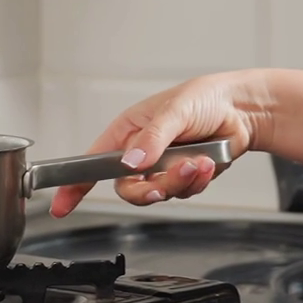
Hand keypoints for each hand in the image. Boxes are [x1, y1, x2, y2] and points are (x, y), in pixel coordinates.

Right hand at [47, 70, 262, 217]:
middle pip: (128, 188)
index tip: (61, 205)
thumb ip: (152, 138)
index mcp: (128, 131)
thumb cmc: (204, 97)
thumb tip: (131, 162)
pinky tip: (209, 162)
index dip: (75, 185)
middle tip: (163, 184)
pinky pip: (184, 193)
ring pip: (158, 193)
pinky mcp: (185, 177)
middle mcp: (141, 152)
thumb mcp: (174, 111)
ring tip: (198, 162)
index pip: (93, 162)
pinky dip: (197, 180)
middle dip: (148, 189)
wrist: (242, 109)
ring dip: (180, 181)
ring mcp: (163, 167)